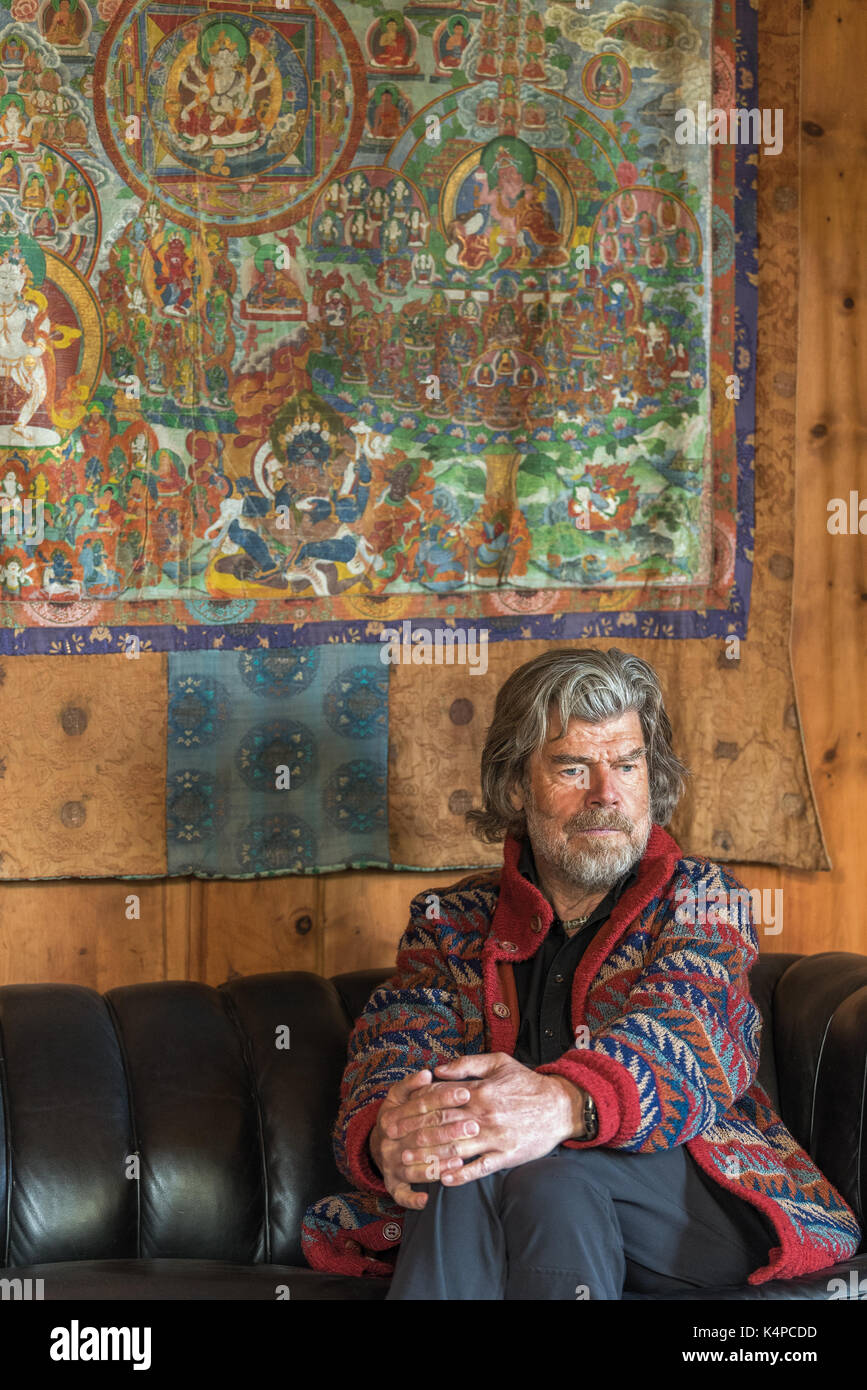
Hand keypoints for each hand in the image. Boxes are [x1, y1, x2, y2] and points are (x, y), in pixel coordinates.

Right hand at [369, 1068, 479, 1209]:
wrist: (379, 1145)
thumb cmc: (398, 1116)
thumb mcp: (397, 1096)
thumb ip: (411, 1084)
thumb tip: (427, 1073)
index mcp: (391, 1116)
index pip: (420, 1105)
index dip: (444, 1097)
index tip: (466, 1092)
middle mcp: (388, 1141)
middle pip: (421, 1135)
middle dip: (449, 1131)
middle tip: (474, 1126)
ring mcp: (390, 1164)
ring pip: (415, 1166)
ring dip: (439, 1163)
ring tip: (462, 1158)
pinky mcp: (392, 1185)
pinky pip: (402, 1194)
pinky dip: (414, 1198)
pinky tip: (428, 1198)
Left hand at [394, 1053, 585, 1187]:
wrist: (560, 1106)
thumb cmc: (527, 1083)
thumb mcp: (498, 1063)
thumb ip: (466, 1064)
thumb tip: (437, 1068)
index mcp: (480, 1091)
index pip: (440, 1099)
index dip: (415, 1106)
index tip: (396, 1113)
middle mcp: (484, 1114)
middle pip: (442, 1124)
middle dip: (414, 1132)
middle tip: (393, 1141)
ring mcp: (496, 1137)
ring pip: (457, 1149)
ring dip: (430, 1156)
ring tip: (410, 1162)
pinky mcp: (507, 1156)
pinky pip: (480, 1168)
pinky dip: (461, 1174)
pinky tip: (444, 1179)